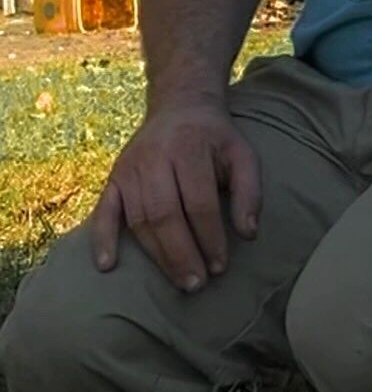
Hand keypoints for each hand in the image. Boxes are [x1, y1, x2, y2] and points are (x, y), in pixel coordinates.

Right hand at [88, 97, 261, 290]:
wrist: (180, 107)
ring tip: (177, 281)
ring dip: (157, 255)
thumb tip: (249, 233)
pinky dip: (102, 239)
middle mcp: (154, 158)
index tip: (221, 266)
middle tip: (197, 284)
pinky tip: (108, 266)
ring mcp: (129, 169)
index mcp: (189, 149)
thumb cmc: (215, 139)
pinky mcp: (113, 178)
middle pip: (165, 214)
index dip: (210, 237)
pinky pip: (103, 211)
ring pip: (139, 219)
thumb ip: (249, 192)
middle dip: (182, 254)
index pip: (199, 202)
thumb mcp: (242, 154)